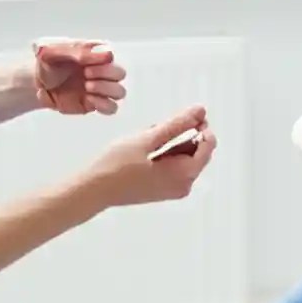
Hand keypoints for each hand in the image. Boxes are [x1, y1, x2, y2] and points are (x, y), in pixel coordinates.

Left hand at [32, 37, 126, 115]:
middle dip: (105, 74)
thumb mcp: (54, 51)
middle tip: (86, 74)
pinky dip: (104, 105)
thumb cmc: (47, 62)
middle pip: (120, 73)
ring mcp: (99, 88)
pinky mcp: (94, 104)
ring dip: (106, 89)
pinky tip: (89, 98)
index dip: (101, 59)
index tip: (84, 62)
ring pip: (119, 92)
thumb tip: (106, 54)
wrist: (35, 81)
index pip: (110, 55)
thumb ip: (78, 51)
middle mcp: (101, 70)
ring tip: (87, 87)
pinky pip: (111, 107)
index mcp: (94, 52)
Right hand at [83, 106, 216, 206]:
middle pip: (196, 151)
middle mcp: (184, 185)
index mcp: (185, 174)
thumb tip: (200, 111)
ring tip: (147, 137)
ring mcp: (173, 189)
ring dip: (171, 142)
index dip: (200, 125)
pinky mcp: (162, 189)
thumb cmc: (117, 165)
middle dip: (183, 134)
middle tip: (157, 127)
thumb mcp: (148, 139)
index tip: (183, 115)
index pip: (208, 144)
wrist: (93, 190)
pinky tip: (145, 147)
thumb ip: (176, 125)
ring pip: (183, 157)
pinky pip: (173, 165)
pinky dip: (165, 152)